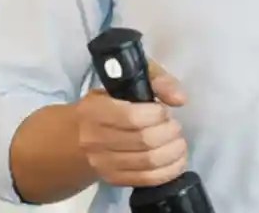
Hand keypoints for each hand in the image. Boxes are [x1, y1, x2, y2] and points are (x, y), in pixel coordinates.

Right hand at [75, 59, 189, 187]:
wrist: (78, 136)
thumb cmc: (107, 102)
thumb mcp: (127, 80)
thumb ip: (156, 79)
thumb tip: (180, 99)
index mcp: (95, 111)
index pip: (132, 117)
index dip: (157, 115)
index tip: (164, 111)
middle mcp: (95, 139)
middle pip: (145, 141)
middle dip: (169, 133)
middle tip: (174, 126)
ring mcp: (103, 163)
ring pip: (149, 162)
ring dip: (173, 152)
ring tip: (178, 142)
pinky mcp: (113, 179)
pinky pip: (147, 179)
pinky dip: (169, 170)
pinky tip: (177, 160)